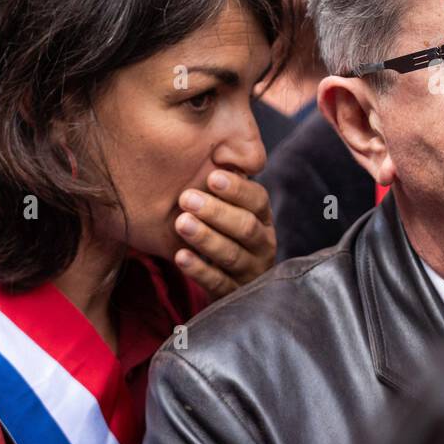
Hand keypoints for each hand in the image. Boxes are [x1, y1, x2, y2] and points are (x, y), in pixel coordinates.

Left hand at [174, 170, 276, 299]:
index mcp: (262, 217)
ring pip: (232, 255)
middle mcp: (263, 243)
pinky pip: (218, 283)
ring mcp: (251, 270)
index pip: (257, 200)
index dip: (237, 189)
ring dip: (206, 238)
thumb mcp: (226, 208)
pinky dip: (199, 270)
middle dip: (216, 212)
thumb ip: (222, 185)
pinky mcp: (234, 294)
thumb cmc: (220, 232)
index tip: (211, 177)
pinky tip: (180, 256)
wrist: (226, 280)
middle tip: (186, 198)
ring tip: (181, 223)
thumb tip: (215, 149)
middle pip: (246, 227)